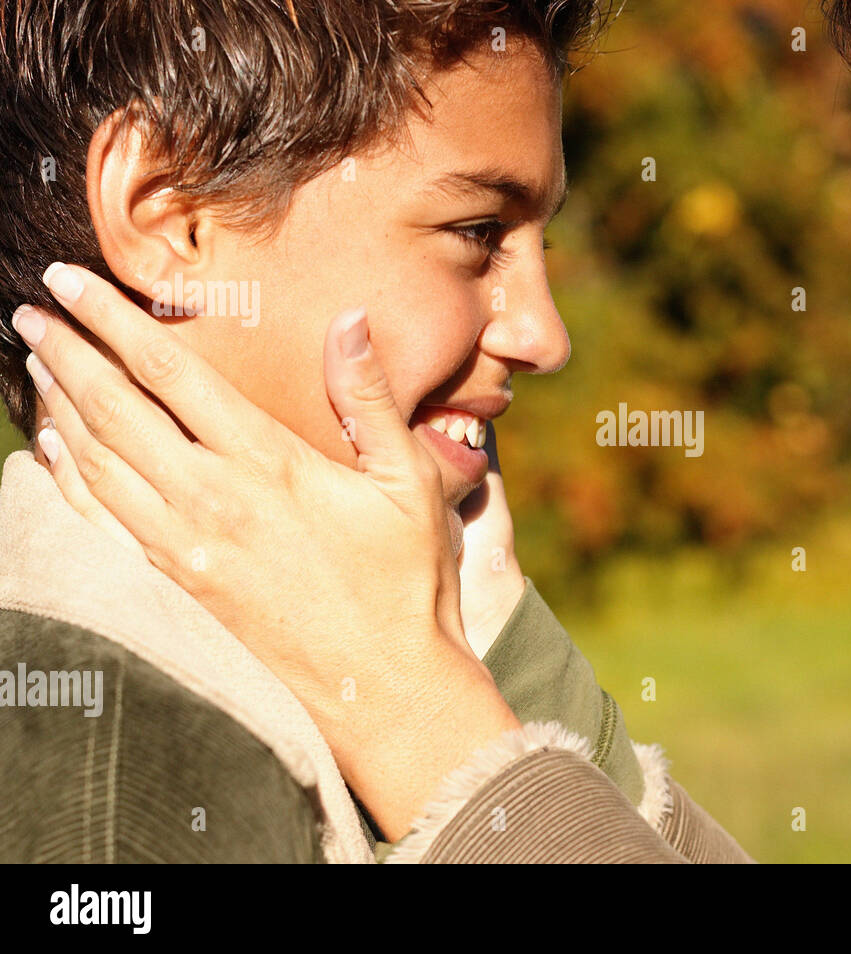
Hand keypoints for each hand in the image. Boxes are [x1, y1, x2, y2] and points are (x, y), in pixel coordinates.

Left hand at [16, 263, 519, 839]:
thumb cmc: (407, 581)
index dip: (113, 320)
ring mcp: (186, 548)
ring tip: (35, 363)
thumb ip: (369, 399)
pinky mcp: (178, 588)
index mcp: (267, 463)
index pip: (171, 372)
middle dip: (67, 353)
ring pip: (97, 463)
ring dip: (59, 406)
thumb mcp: (410, 482)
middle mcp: (212, 500)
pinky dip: (67, 481)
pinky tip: (51, 454)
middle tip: (31, 310)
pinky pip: (101, 524)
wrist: (386, 687)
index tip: (69, 281)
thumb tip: (350, 318)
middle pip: (115, 409)